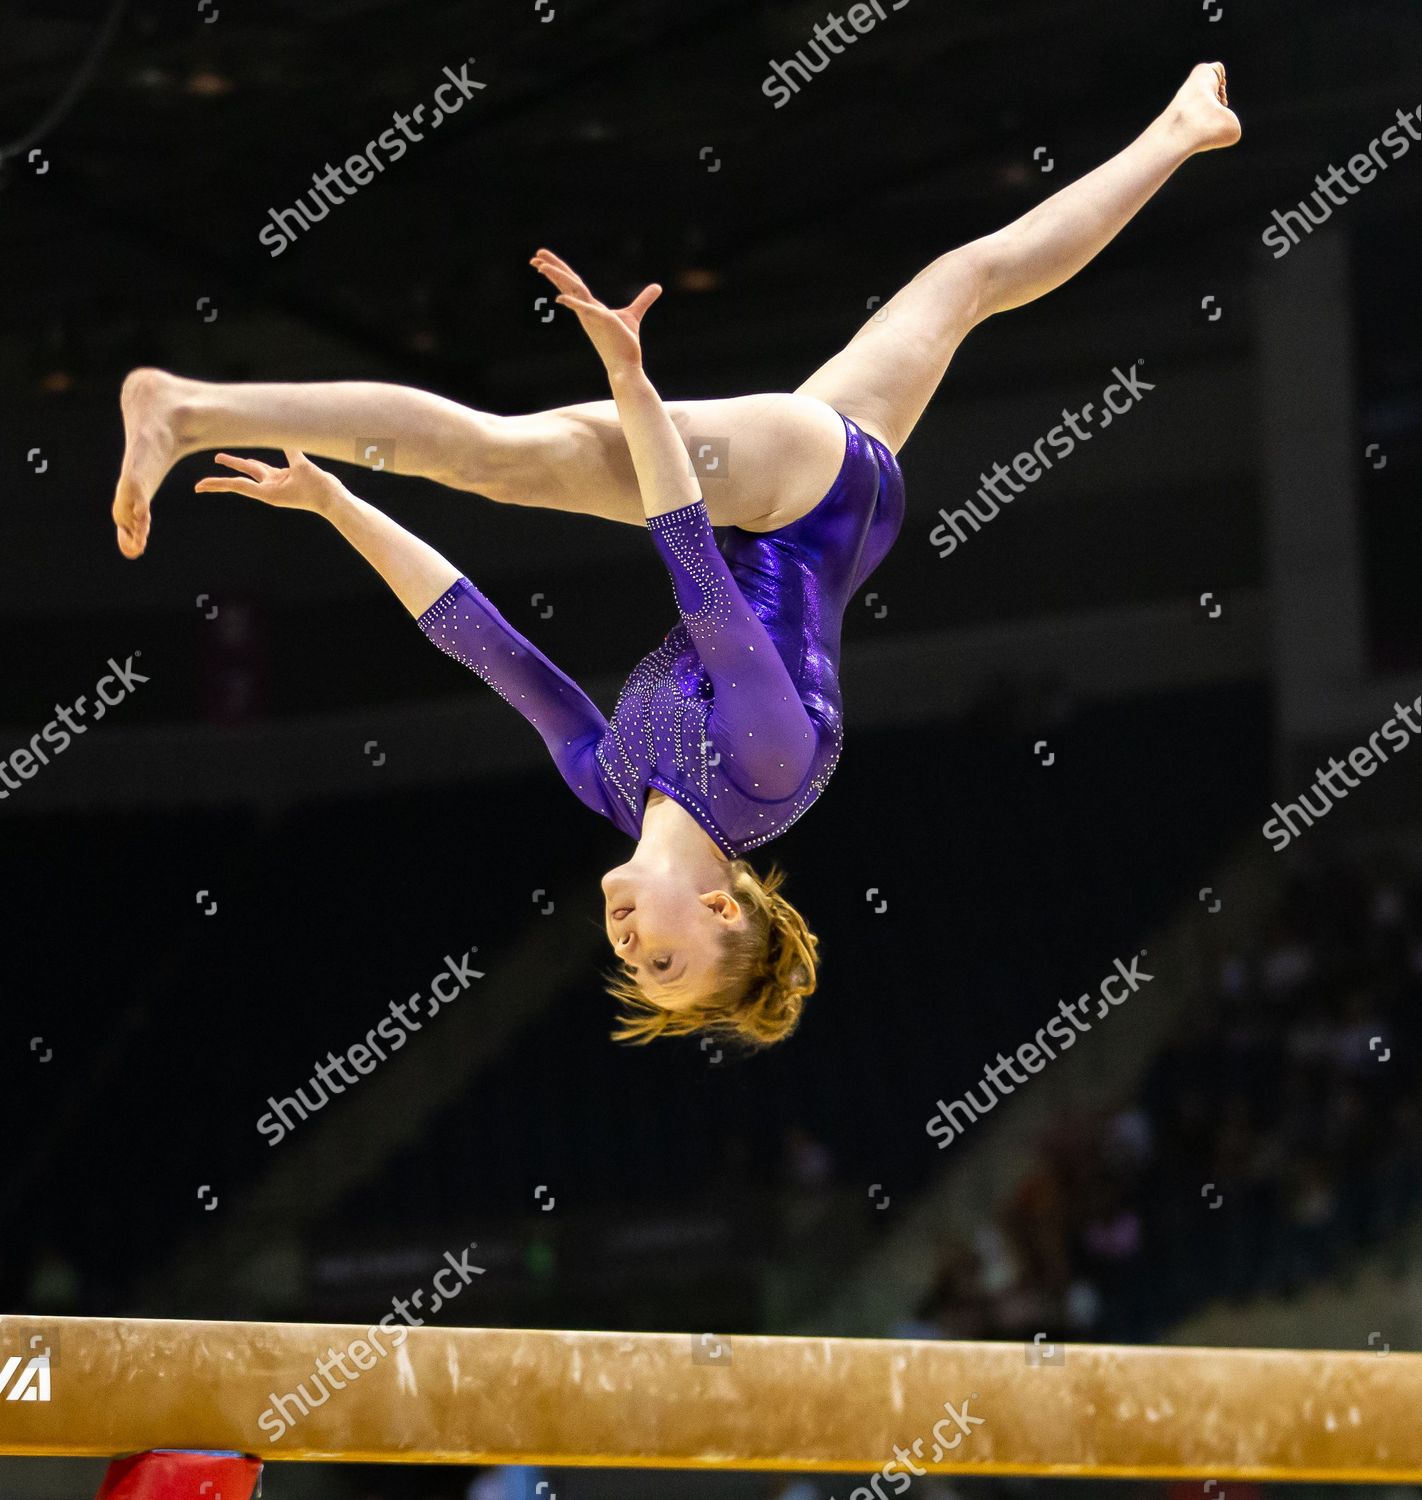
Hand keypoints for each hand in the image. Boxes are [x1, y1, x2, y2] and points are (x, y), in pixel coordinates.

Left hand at [194, 449, 345, 513]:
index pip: (238, 484)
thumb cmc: (319, 489)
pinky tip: (249, 459)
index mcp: (269, 492)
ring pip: (253, 471)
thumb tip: (282, 433)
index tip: (200, 487)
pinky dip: (258, 462)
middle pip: (241, 479)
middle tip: (200, 482)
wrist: (334, 501)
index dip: (218, 483)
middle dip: (222, 476)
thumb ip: (291, 449)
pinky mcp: (287, 480)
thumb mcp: (303, 467)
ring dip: (238, 464)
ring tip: (221, 458)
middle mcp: (270, 489)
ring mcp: (277, 485)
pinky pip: (268, 468)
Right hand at [531, 247, 661, 374]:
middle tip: (536, 254)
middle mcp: (586, 310)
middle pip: (567, 283)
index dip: (561, 270)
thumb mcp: (635, 314)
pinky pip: (584, 310)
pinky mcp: (600, 322)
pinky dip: (573, 303)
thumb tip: (657, 287)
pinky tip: (561, 298)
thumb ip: (644, 300)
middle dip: (552, 268)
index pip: (573, 283)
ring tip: (541, 266)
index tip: (546, 258)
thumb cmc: (626, 344)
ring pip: (572, 291)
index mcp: (590, 307)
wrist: (627, 365)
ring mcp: (591, 316)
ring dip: (557, 278)